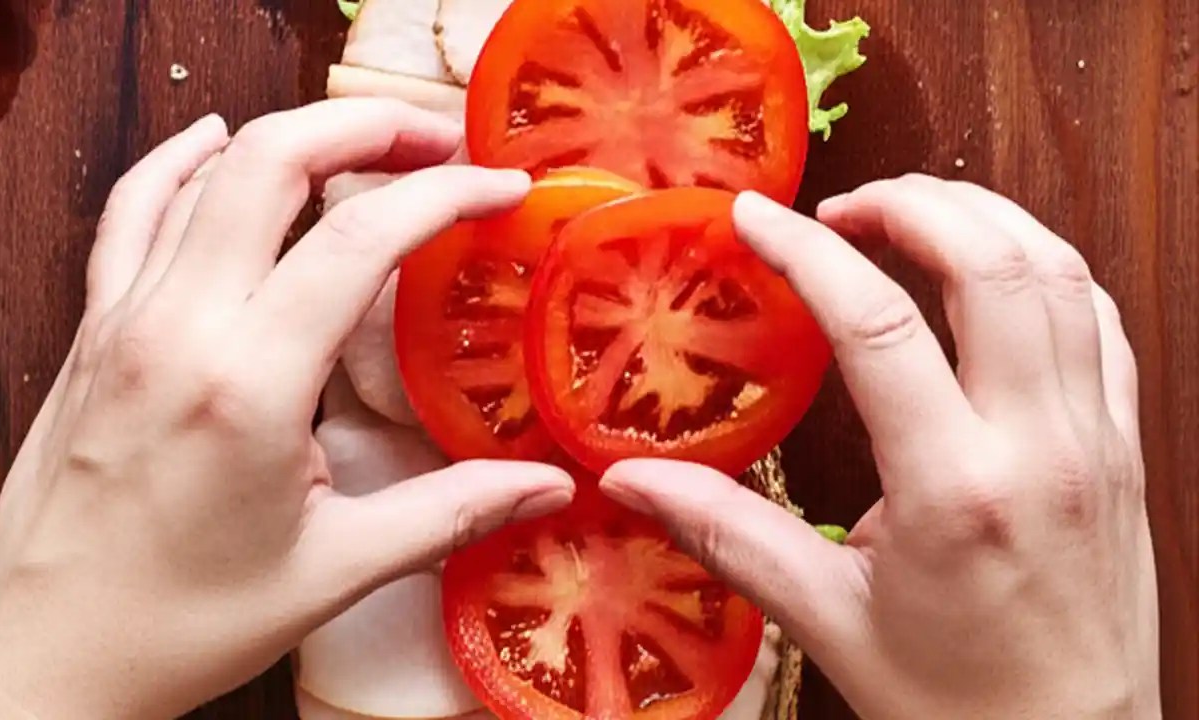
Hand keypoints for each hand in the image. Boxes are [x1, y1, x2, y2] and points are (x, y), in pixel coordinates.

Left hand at [0, 99, 573, 719]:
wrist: (44, 658)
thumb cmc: (182, 624)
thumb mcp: (334, 571)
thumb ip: (451, 512)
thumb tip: (548, 489)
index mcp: (248, 384)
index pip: (359, 237)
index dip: (443, 192)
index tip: (499, 184)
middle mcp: (178, 326)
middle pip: (275, 161)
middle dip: (369, 127)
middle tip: (439, 136)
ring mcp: (123, 318)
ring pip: (205, 172)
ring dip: (293, 134)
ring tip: (364, 138)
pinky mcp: (92, 330)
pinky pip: (131, 210)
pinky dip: (179, 161)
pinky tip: (215, 140)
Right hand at [601, 176, 1159, 718]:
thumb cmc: (956, 703)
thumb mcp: (825, 621)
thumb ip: (726, 535)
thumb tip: (631, 479)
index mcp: (956, 489)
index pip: (879, 326)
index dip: (809, 253)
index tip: (755, 221)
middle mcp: (1040, 445)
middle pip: (992, 262)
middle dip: (909, 206)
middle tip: (841, 210)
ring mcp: (1094, 438)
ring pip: (1059, 272)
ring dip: (981, 219)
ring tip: (910, 217)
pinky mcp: (1121, 446)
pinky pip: (1100, 319)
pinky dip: (1043, 267)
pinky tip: (992, 271)